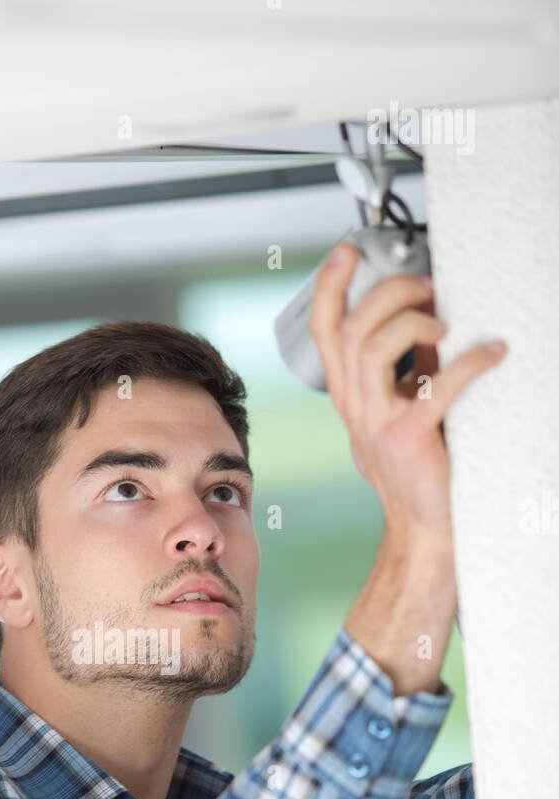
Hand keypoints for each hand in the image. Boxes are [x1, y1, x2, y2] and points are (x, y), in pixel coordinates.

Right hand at [310, 242, 506, 541]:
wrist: (424, 527)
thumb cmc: (416, 471)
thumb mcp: (399, 411)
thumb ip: (406, 370)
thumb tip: (430, 323)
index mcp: (350, 394)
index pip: (325, 330)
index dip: (330, 286)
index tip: (347, 253)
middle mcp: (354, 405)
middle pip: (352, 327)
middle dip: (391, 293)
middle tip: (428, 290)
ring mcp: (375, 424)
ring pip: (372, 348)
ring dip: (414, 322)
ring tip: (445, 325)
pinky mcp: (406, 439)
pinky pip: (432, 388)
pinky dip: (469, 363)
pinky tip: (492, 354)